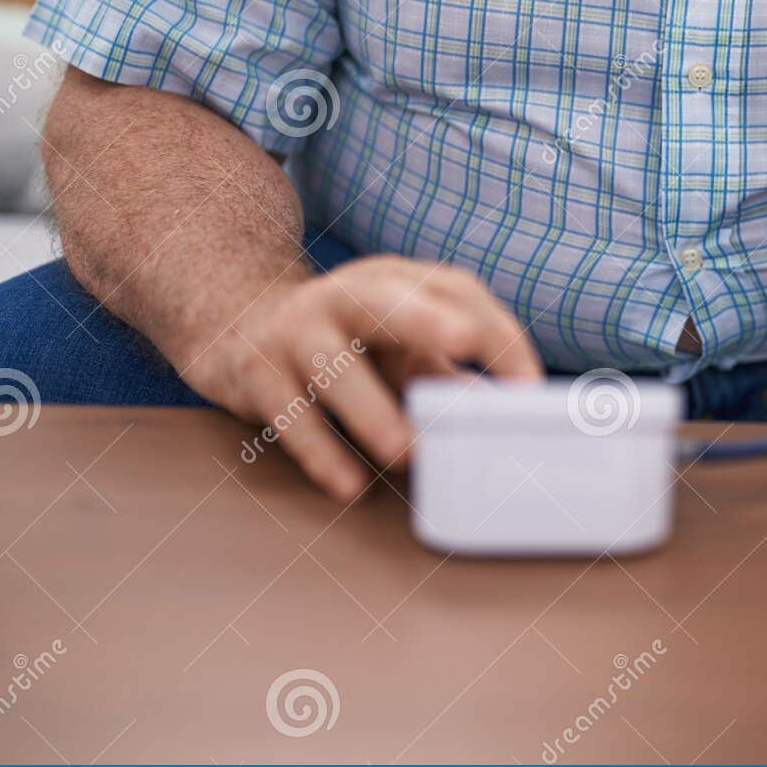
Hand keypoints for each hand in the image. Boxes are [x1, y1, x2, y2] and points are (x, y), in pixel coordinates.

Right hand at [183, 255, 542, 499]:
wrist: (238, 327)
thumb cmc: (349, 344)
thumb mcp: (399, 348)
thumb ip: (447, 372)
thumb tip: (507, 412)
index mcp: (394, 281)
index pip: (455, 292)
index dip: (495, 334)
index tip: (528, 386)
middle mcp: (344, 297)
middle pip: (384, 300)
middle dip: (423, 318)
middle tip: (461, 340)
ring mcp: (295, 332)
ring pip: (334, 366)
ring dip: (374, 411)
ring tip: (408, 453)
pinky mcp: (256, 373)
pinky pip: (289, 415)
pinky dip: (321, 452)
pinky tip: (349, 485)